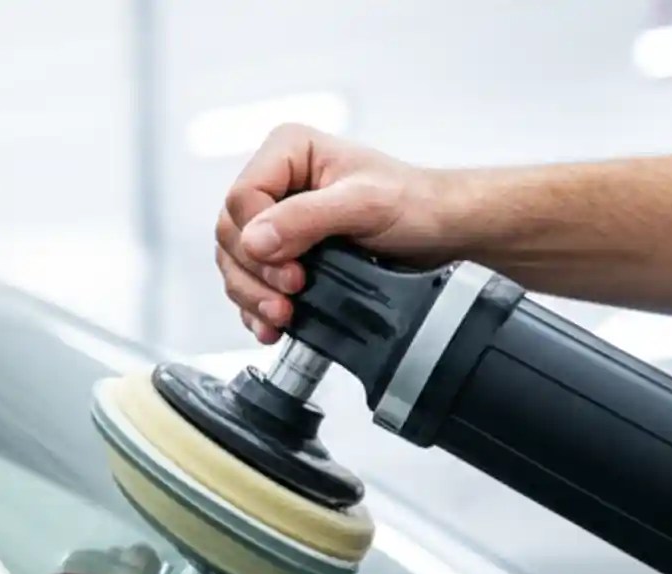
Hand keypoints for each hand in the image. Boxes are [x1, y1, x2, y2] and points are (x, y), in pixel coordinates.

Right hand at [216, 123, 459, 342]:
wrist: (441, 233)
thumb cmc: (414, 204)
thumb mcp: (363, 204)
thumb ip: (305, 218)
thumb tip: (254, 240)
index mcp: (288, 152)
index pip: (241, 198)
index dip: (256, 240)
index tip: (290, 270)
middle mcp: (277, 182)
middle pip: (231, 233)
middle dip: (254, 274)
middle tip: (287, 297)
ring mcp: (277, 218)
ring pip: (235, 261)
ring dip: (253, 295)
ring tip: (282, 316)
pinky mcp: (283, 251)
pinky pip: (250, 280)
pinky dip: (256, 306)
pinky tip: (272, 322)